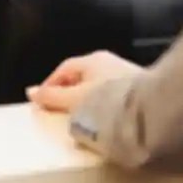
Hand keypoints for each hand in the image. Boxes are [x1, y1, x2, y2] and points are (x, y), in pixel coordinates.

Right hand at [28, 51, 143, 111]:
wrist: (149, 111)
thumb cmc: (111, 101)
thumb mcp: (74, 100)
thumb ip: (52, 97)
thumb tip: (32, 92)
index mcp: (94, 60)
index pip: (64, 69)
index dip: (50, 85)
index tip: (41, 101)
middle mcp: (111, 63)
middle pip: (82, 78)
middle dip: (68, 94)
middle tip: (57, 112)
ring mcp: (126, 76)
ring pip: (98, 88)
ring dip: (87, 102)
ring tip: (79, 120)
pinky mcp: (137, 92)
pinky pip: (113, 98)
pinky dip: (103, 108)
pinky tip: (102, 122)